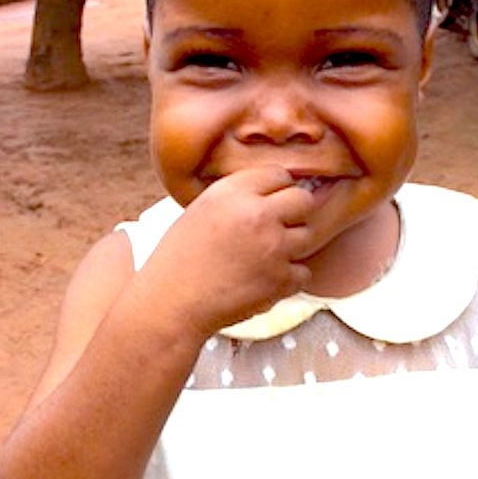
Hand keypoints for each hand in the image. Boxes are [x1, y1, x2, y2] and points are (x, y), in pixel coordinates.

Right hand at [140, 167, 317, 338]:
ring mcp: (272, 247)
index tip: (270, 204)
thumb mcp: (200, 211)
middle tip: (277, 229)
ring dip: (291, 247)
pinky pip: (302, 273)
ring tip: (263, 259)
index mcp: (231, 192)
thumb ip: (237, 198)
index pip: (279, 174)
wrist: (170, 305)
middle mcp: (256, 214)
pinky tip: (262, 282)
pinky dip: (287, 280)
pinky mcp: (280, 279)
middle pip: (303, 200)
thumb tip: (273, 193)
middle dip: (294, 213)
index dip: (276, 190)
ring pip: (307, 235)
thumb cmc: (178, 261)